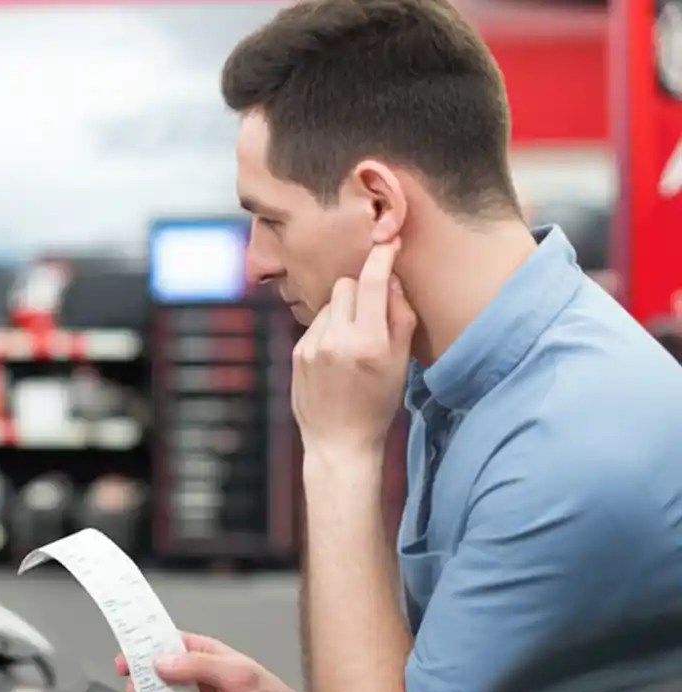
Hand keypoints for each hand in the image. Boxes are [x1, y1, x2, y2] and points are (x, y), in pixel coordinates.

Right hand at [114, 632, 309, 691]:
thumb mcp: (237, 673)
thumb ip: (199, 664)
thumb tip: (162, 661)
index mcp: (204, 653)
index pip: (168, 641)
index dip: (144, 641)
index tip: (126, 647)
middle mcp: (195, 675)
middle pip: (157, 670)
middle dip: (140, 674)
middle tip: (131, 682)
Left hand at [291, 240, 416, 461]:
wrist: (339, 442)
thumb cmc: (378, 405)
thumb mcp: (401, 364)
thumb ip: (400, 318)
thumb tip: (391, 279)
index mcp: (370, 343)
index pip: (372, 283)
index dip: (381, 257)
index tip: (388, 242)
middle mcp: (338, 341)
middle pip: (347, 286)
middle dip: (362, 290)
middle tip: (372, 314)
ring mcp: (312, 346)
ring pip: (329, 303)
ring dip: (344, 311)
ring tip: (353, 343)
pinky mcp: (297, 353)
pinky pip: (316, 323)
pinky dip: (328, 329)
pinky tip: (336, 356)